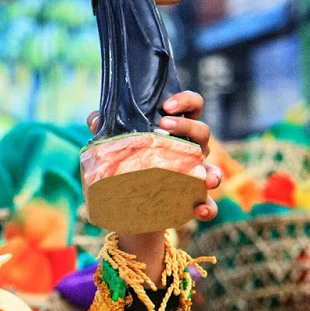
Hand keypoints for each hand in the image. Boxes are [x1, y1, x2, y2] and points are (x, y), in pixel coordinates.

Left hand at [87, 92, 223, 281]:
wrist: (132, 208)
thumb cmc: (131, 164)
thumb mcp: (119, 147)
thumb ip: (108, 131)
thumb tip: (96, 120)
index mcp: (178, 131)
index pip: (193, 107)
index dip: (185, 101)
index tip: (166, 105)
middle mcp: (192, 150)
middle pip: (203, 132)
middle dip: (187, 126)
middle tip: (164, 125)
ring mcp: (196, 175)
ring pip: (213, 170)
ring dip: (212, 172)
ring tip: (205, 178)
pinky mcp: (194, 200)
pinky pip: (210, 205)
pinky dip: (209, 208)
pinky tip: (201, 210)